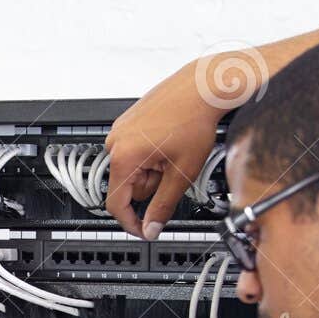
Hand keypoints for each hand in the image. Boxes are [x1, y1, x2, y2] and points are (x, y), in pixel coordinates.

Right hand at [103, 59, 233, 238]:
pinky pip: (134, 151)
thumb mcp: (182, 173)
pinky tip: (168, 141)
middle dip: (151, 185)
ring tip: (173, 151)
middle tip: (174, 169)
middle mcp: (115, 142)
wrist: (203, 87)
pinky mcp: (127, 122)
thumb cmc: (194, 118)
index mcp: (123, 156)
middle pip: (128, 185)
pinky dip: (151, 154)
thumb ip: (163, 206)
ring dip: (152, 169)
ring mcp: (120, 129)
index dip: (131, 222)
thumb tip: (151, 227)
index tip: (143, 230)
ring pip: (133, 169)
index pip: (116, 204)